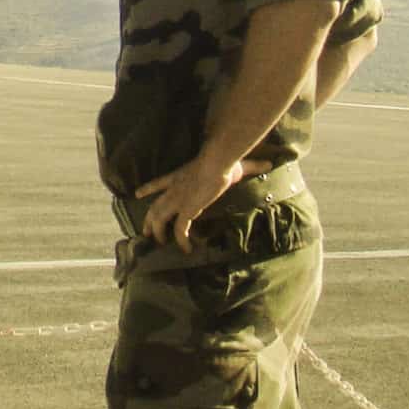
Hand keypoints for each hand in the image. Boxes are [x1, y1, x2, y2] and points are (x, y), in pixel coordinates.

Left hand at [132, 152, 259, 250]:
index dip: (148, 188)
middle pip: (154, 205)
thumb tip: (270, 165)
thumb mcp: (235, 164)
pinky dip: (181, 241)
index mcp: (179, 176)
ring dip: (158, 232)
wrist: (217, 163)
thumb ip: (251, 166)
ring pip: (159, 219)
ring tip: (160, 243)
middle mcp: (174, 189)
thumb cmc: (225, 160)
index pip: (158, 182)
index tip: (137, 193)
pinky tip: (186, 249)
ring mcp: (178, 200)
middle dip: (148, 219)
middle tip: (145, 231)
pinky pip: (179, 230)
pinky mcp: (187, 210)